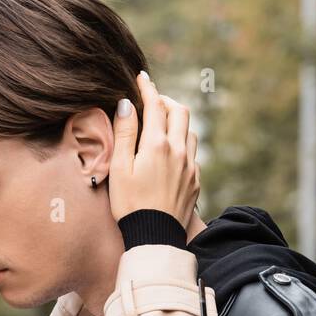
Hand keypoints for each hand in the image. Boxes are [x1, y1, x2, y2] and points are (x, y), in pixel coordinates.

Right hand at [108, 71, 199, 226]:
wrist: (155, 237)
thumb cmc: (131, 205)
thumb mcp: (120, 168)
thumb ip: (124, 133)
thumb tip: (126, 104)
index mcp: (158, 144)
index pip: (155, 105)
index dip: (147, 88)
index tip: (141, 77)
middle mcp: (179, 151)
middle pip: (179, 111)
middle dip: (166, 101)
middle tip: (152, 102)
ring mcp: (190, 166)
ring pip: (190, 131)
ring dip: (177, 123)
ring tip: (162, 127)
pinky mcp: (195, 181)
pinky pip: (193, 154)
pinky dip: (183, 145)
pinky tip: (172, 154)